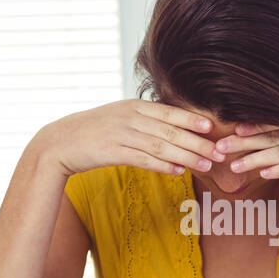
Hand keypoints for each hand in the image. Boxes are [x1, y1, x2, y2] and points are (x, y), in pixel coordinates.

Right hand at [40, 99, 225, 177]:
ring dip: (187, 156)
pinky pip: (144, 159)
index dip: (192, 118)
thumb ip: (144, 120)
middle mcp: (130, 118)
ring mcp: (121, 134)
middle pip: (170, 130)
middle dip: (198, 142)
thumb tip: (171, 129)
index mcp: (134, 106)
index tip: (213, 127)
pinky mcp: (113, 152)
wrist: (59, 141)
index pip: (169, 111)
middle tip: (219, 153)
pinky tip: (179, 171)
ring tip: (206, 166)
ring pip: (161, 146)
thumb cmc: (93, 131)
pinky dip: (163, 165)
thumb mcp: (119, 117)